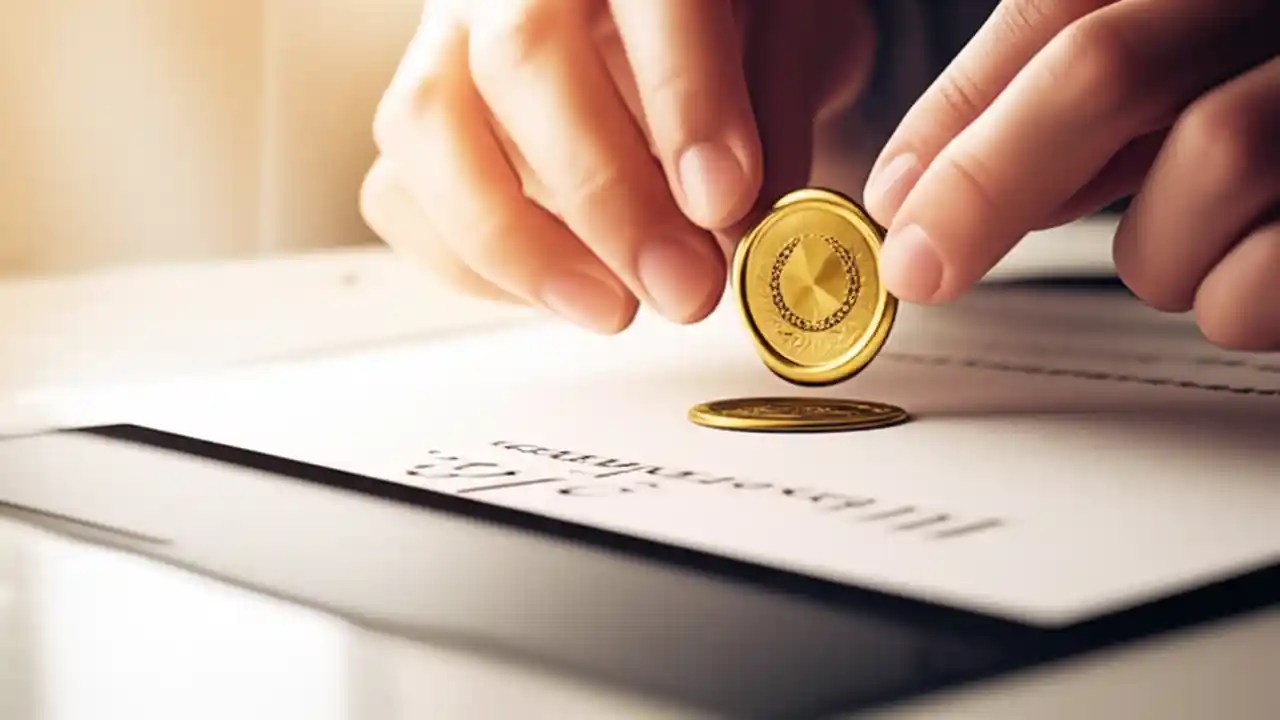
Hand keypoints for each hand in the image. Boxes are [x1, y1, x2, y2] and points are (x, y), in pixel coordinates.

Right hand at [361, 0, 873, 332]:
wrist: (684, 30)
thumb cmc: (741, 27)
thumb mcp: (795, 47)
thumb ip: (773, 122)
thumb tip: (741, 228)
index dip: (685, 98)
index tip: (724, 199)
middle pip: (520, 60)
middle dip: (605, 195)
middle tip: (683, 287)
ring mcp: (450, 42)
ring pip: (428, 124)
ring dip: (519, 242)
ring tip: (613, 310)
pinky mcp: (420, 121)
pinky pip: (399, 193)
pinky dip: (472, 265)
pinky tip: (561, 291)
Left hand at [863, 0, 1279, 349]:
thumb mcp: (1189, 80)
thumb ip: (1090, 114)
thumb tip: (936, 185)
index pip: (1062, 7)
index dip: (959, 109)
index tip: (895, 200)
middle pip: (1110, 65)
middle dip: (991, 176)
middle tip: (924, 264)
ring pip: (1210, 160)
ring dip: (1152, 245)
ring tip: (1179, 247)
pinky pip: (1271, 273)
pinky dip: (1229, 297)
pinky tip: (1241, 276)